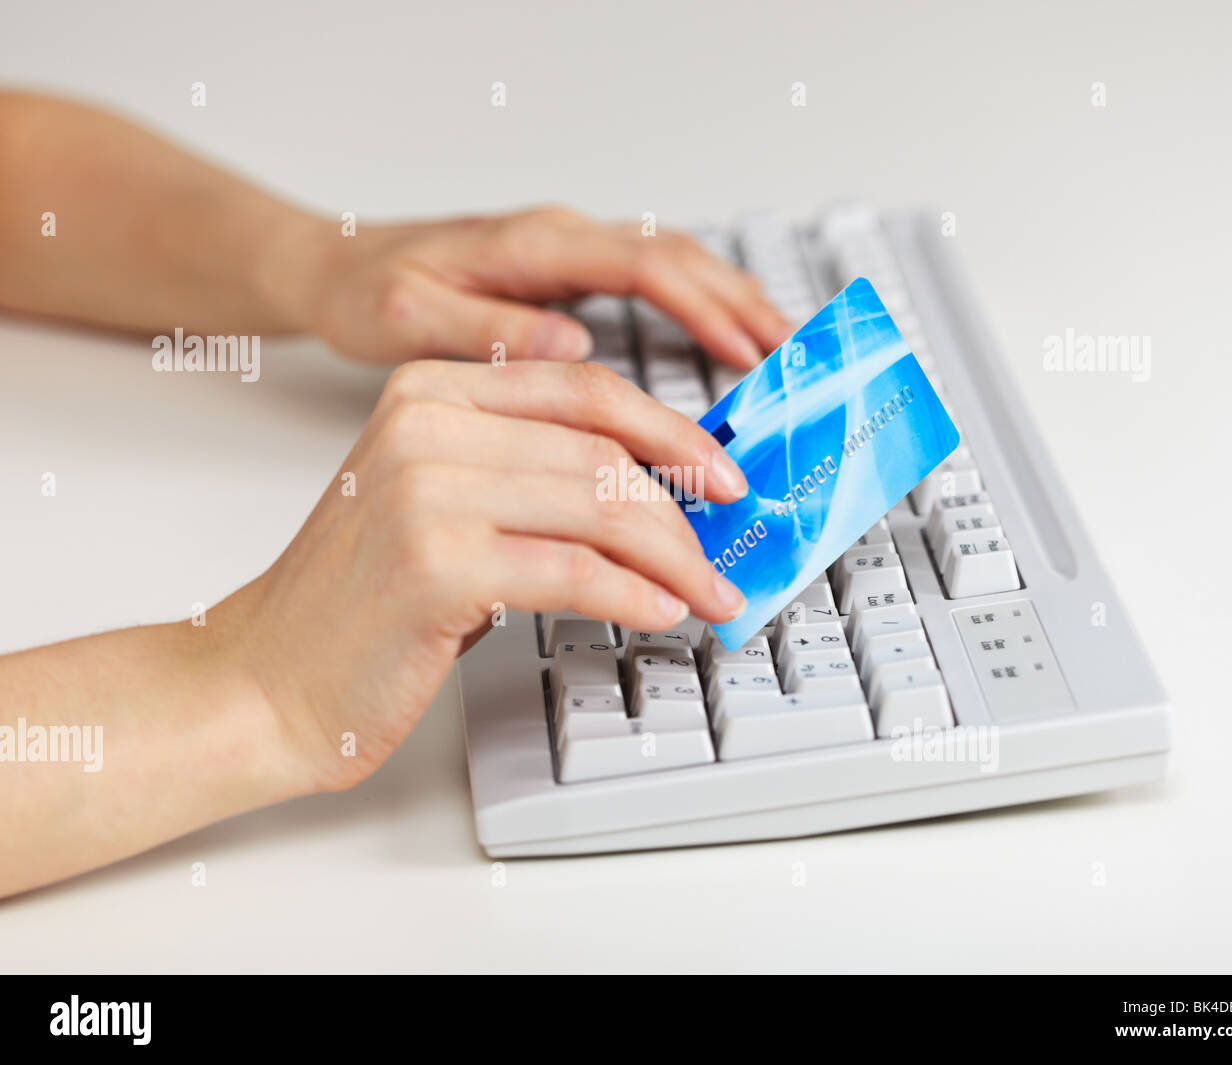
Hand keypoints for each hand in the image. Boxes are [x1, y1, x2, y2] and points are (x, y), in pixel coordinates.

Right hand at [224, 359, 748, 792]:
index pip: (584, 389)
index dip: (670, 431)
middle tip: (718, 558)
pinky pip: (573, 569)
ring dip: (672, 560)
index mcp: (431, 392)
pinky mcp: (434, 563)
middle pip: (601, 452)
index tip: (719, 475)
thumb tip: (645, 491)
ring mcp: (425, 490)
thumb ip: (526, 474)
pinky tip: (657, 613)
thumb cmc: (361, 601)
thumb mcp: (440, 504)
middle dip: (681, 512)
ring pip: (599, 506)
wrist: (267, 678)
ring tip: (703, 594)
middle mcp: (425, 425)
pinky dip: (632, 595)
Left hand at [277, 206, 792, 368]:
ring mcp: (568, 253)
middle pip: (677, 257)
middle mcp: (560, 239)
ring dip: (731, 300)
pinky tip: (724, 338)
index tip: (746, 352)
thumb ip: (490, 330)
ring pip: (673, 263)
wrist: (336, 268)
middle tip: (797, 354)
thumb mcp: (410, 320)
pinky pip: (654, 280)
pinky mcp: (567, 273)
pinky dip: (700, 304)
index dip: (701, 309)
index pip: (641, 266)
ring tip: (783, 347)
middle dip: (742, 302)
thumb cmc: (367, 292)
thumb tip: (573, 350)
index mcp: (532, 244)